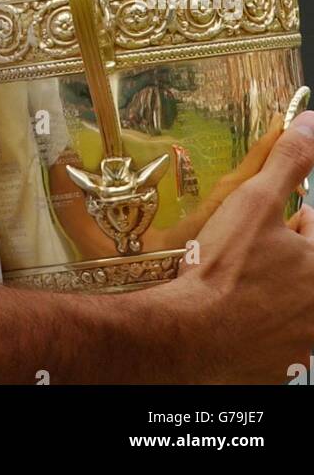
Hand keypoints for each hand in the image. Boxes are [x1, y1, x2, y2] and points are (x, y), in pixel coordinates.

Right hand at [164, 111, 313, 383]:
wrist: (188, 334)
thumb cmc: (222, 270)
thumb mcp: (255, 201)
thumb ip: (289, 161)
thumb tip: (309, 124)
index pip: (311, 227)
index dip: (286, 222)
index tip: (261, 228)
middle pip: (303, 266)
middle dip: (279, 255)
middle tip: (242, 252)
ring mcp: (302, 343)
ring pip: (289, 301)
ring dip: (268, 288)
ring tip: (231, 282)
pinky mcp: (281, 366)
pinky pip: (274, 335)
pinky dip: (256, 322)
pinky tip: (229, 312)